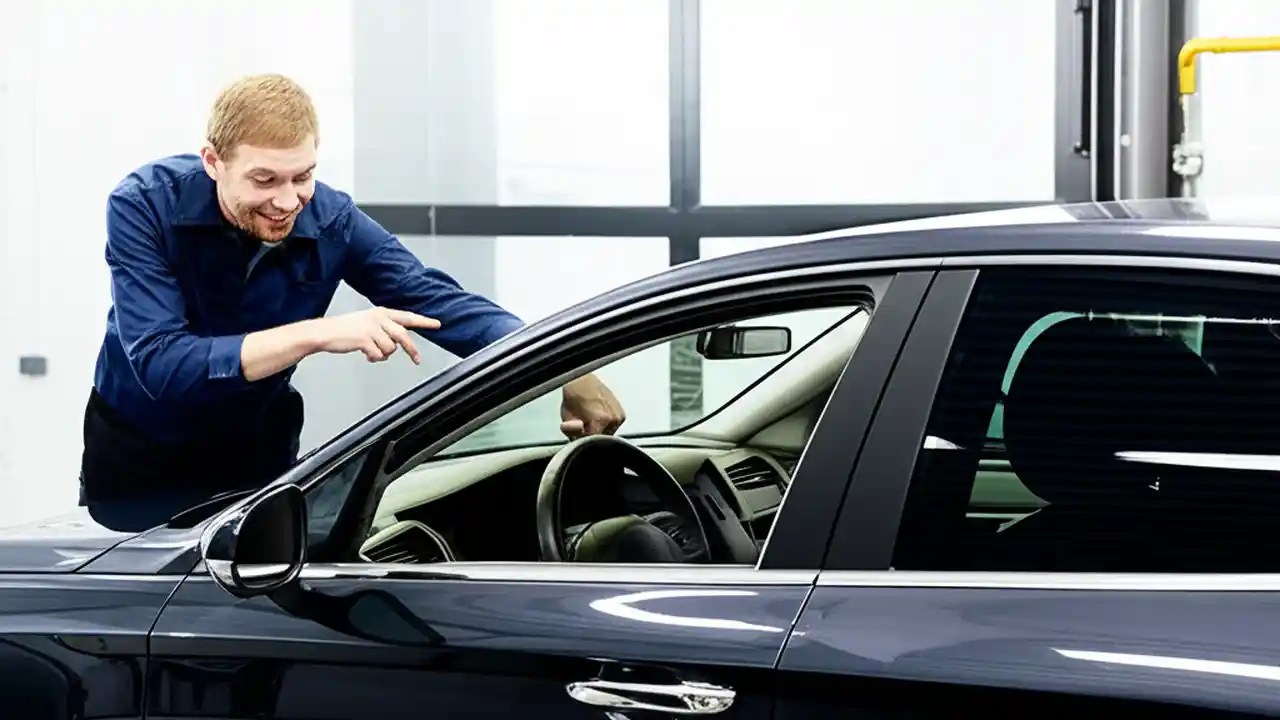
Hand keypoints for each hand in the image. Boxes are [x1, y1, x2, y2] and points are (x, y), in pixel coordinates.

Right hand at [315, 307, 440, 363]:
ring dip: (382, 355)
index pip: (407, 317)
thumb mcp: (368, 323)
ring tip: (371, 352)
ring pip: (390, 349)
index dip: (423, 321)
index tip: (437, 324)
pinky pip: (379, 355)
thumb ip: (385, 330)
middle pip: (403, 336)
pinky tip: (365, 354)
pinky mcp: (365, 339)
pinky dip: (374, 358)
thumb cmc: (346, 330)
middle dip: (411, 350)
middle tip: (417, 360)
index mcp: (381, 313)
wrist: (325, 333)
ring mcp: (372, 328)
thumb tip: (398, 344)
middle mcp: (378, 318)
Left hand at [559, 373, 625, 438]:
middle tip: (584, 426)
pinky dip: (606, 426)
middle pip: (602, 440)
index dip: (583, 441)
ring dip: (600, 432)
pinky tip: (597, 417)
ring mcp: (620, 416)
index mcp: (602, 419)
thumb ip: (572, 433)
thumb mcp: (567, 416)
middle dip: (592, 436)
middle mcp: (615, 418)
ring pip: (608, 434)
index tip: (578, 436)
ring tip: (591, 419)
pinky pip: (614, 427)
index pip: (593, 444)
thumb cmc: (574, 395)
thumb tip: (576, 439)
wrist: (583, 380)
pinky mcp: (622, 414)